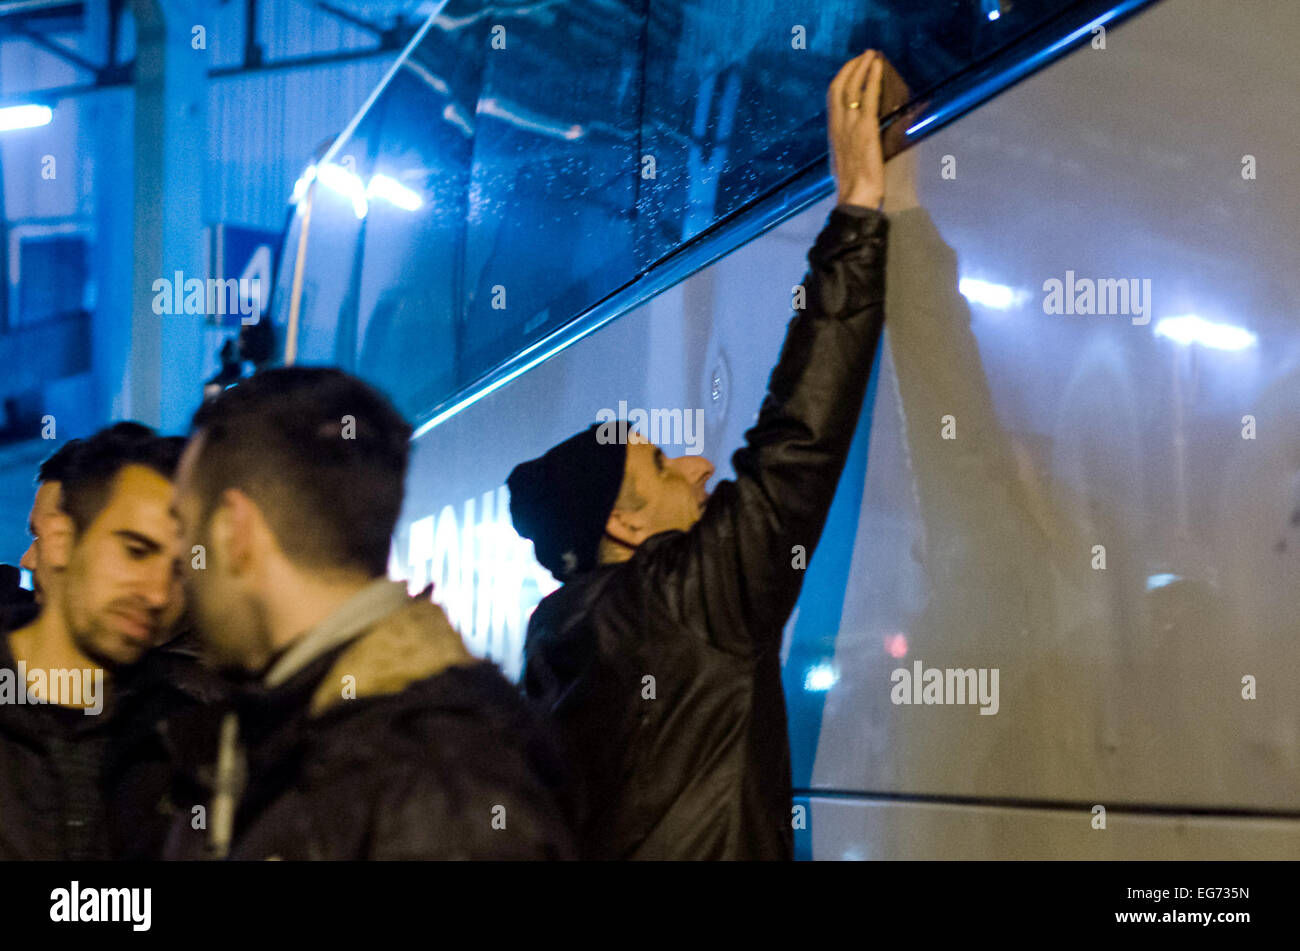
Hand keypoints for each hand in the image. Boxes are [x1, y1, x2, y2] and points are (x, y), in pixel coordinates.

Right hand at [828, 50, 886, 209]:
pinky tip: (878, 67)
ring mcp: (850, 126)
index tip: (852, 69)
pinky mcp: (865, 128)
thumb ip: (849, 148)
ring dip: (862, 67)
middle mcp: (838, 126)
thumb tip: (855, 142)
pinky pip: (868, 97)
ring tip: (872, 55)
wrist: (856, 197)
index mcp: (833, 133)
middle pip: (839, 87)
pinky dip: (872, 78)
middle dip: (851, 68)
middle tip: (864, 56)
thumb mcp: (845, 163)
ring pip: (852, 87)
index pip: (832, 99)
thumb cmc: (853, 188)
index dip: (842, 80)